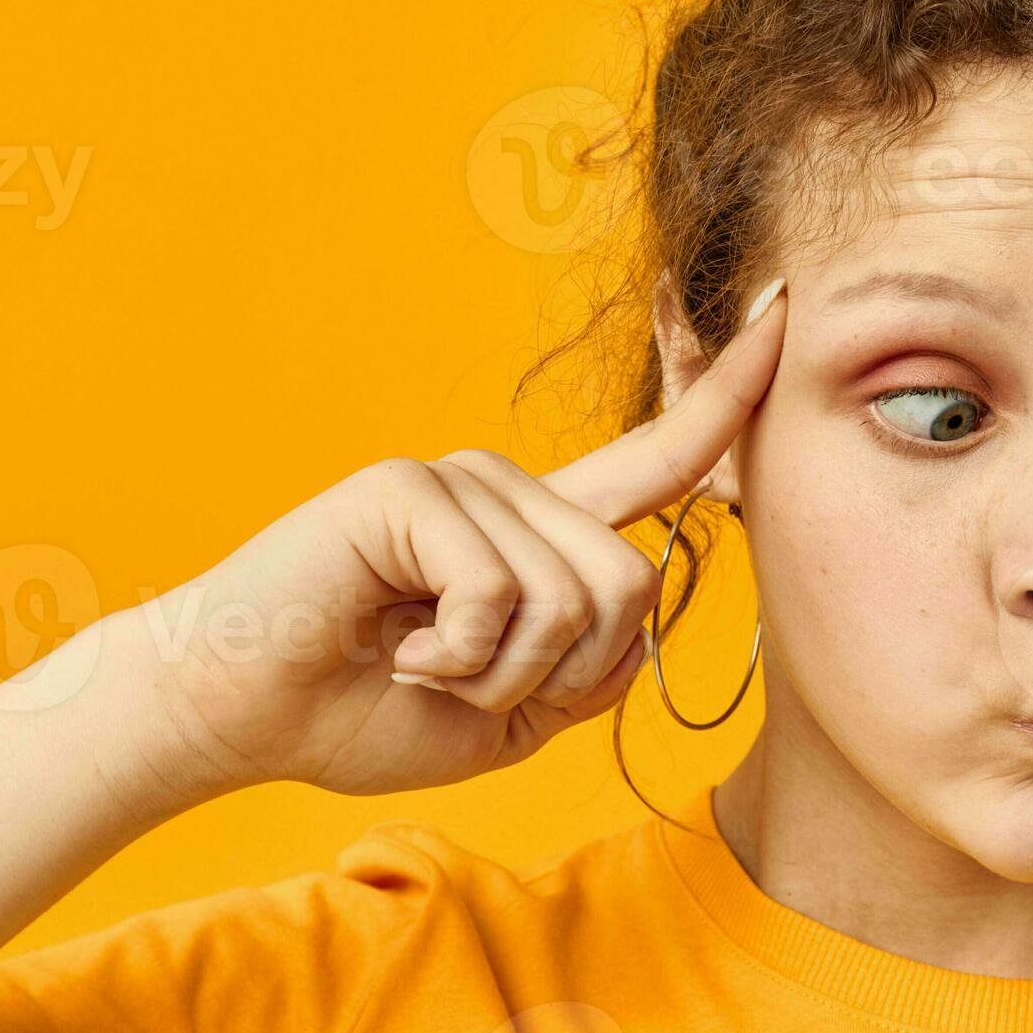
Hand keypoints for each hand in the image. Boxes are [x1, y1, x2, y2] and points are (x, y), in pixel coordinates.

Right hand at [129, 281, 786, 801]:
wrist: (245, 713)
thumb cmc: (365, 710)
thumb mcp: (514, 709)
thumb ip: (592, 664)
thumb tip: (641, 604)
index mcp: (541, 532)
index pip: (658, 461)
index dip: (727, 399)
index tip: (787, 319)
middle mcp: (509, 488)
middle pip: (630, 583)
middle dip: (558, 672)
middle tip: (462, 679)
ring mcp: (460, 478)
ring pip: (573, 597)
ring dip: (499, 671)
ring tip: (423, 661)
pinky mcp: (410, 487)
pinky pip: (500, 591)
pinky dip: (458, 654)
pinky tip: (397, 648)